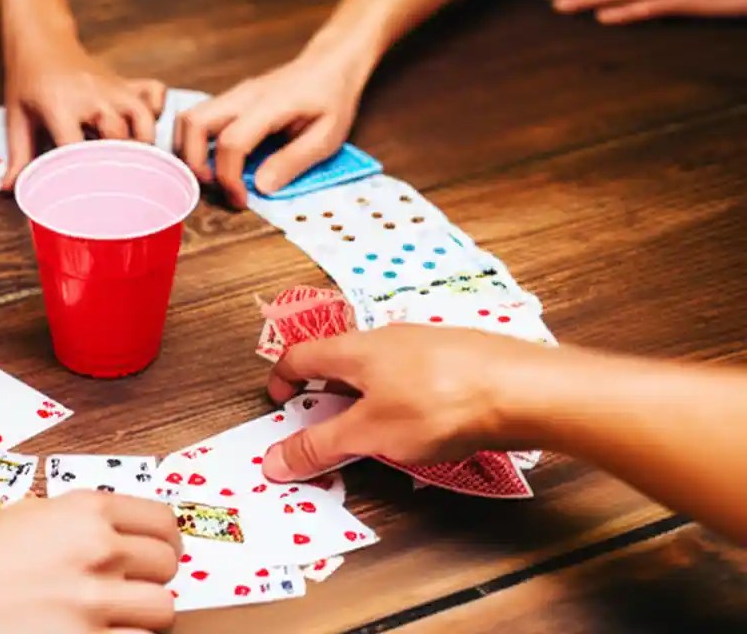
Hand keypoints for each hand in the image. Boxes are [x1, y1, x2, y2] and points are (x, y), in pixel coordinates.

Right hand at [0, 492, 180, 632]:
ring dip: (140, 618)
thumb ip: (75, 520)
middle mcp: (95, 552)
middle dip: (151, 579)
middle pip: (168, 568)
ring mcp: (91, 604)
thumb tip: (121, 533)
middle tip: (127, 590)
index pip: (165, 522)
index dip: (165, 541)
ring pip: (162, 611)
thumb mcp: (22, 517)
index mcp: (83, 510)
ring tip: (109, 618)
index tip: (158, 553)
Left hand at [2, 32, 164, 188]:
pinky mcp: (127, 84)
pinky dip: (157, 114)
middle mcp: (93, 96)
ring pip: (142, 121)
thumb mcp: (17, 117)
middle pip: (116, 137)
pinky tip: (144, 131)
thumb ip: (18, 155)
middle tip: (113, 192)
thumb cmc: (28, 82)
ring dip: (143, 146)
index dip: (82, 176)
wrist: (42, 40)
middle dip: (116, 165)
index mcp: (60, 106)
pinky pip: (155, 96)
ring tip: (134, 167)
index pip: (76, 148)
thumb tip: (10, 190)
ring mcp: (114, 88)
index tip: (84, 199)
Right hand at [175, 39, 367, 208]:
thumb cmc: (332, 98)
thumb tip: (261, 187)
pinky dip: (196, 144)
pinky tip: (215, 161)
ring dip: (189, 152)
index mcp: (270, 105)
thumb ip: (294, 161)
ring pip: (188, 119)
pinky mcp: (230, 100)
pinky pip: (199, 119)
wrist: (330, 64)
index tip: (241, 200)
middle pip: (193, 123)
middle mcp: (242, 96)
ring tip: (210, 177)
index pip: (232, 142)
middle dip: (193, 163)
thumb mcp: (327, 136)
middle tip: (213, 188)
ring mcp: (232, 95)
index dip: (229, 178)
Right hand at [259, 325, 560, 481]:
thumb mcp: (369, 433)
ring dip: (363, 397)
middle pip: (340, 362)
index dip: (282, 379)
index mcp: (354, 350)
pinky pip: (411, 375)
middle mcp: (386, 338)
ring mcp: (424, 344)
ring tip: (371, 431)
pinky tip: (420, 423)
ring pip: (378, 368)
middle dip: (325, 394)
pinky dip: (398, 397)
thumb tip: (274, 460)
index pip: (301, 355)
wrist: (522, 389)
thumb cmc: (438, 404)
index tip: (278, 402)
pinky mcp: (456, 357)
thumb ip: (320, 446)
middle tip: (322, 428)